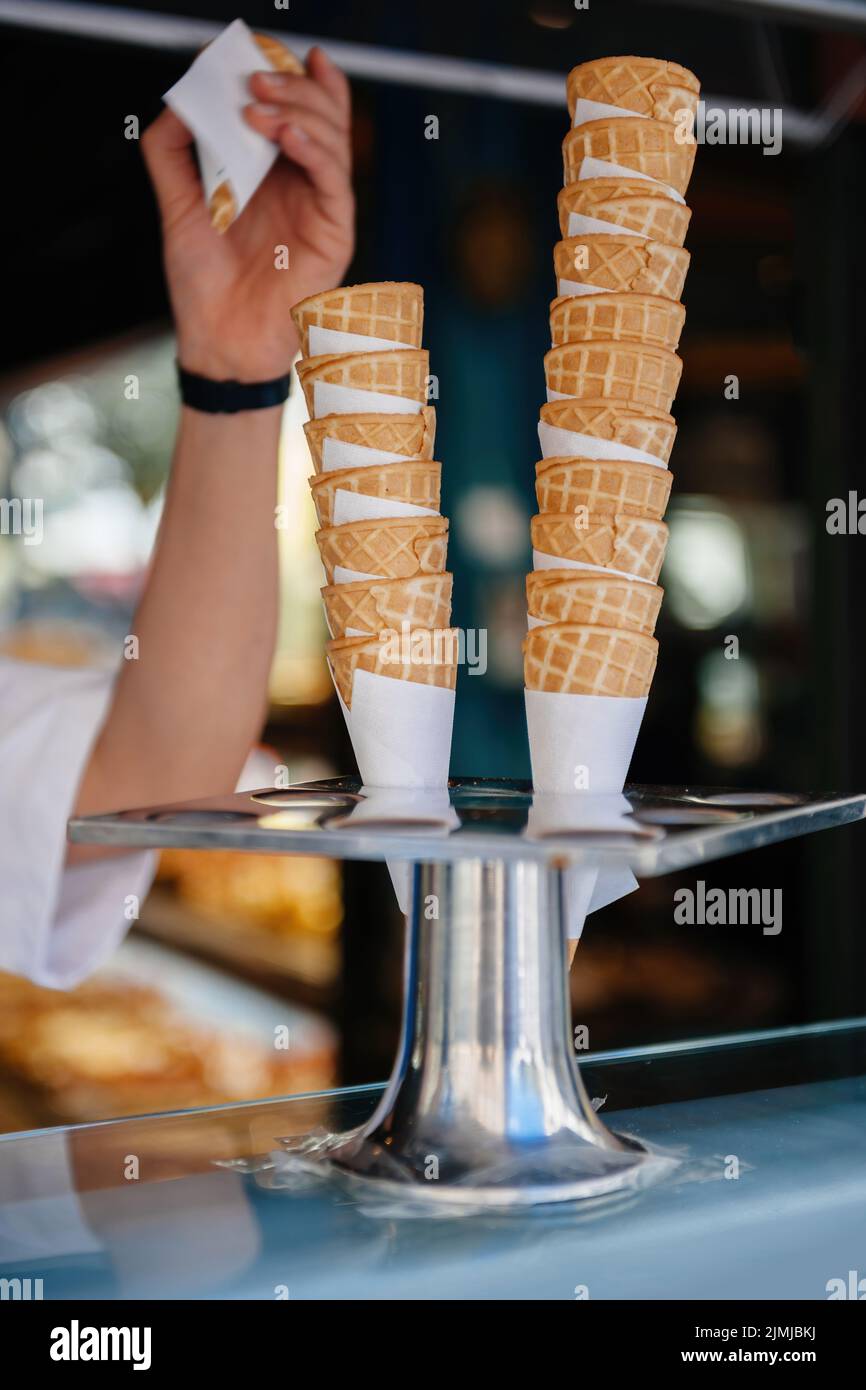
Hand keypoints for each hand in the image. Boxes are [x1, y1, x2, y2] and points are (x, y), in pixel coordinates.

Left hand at [142, 46, 353, 380]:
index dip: (287, 75)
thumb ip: (173, 154)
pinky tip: (286, 134)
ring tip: (259, 104)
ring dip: (299, 109)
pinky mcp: (335, 231)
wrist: (218, 341)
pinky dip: (314, 148)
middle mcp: (300, 185)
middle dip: (289, 84)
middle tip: (253, 75)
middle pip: (318, 113)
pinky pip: (334, 178)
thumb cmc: (204, 285)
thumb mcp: (178, 206)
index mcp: (271, 174)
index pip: (293, 110)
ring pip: (331, 136)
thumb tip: (181, 100)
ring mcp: (321, 206)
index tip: (256, 50)